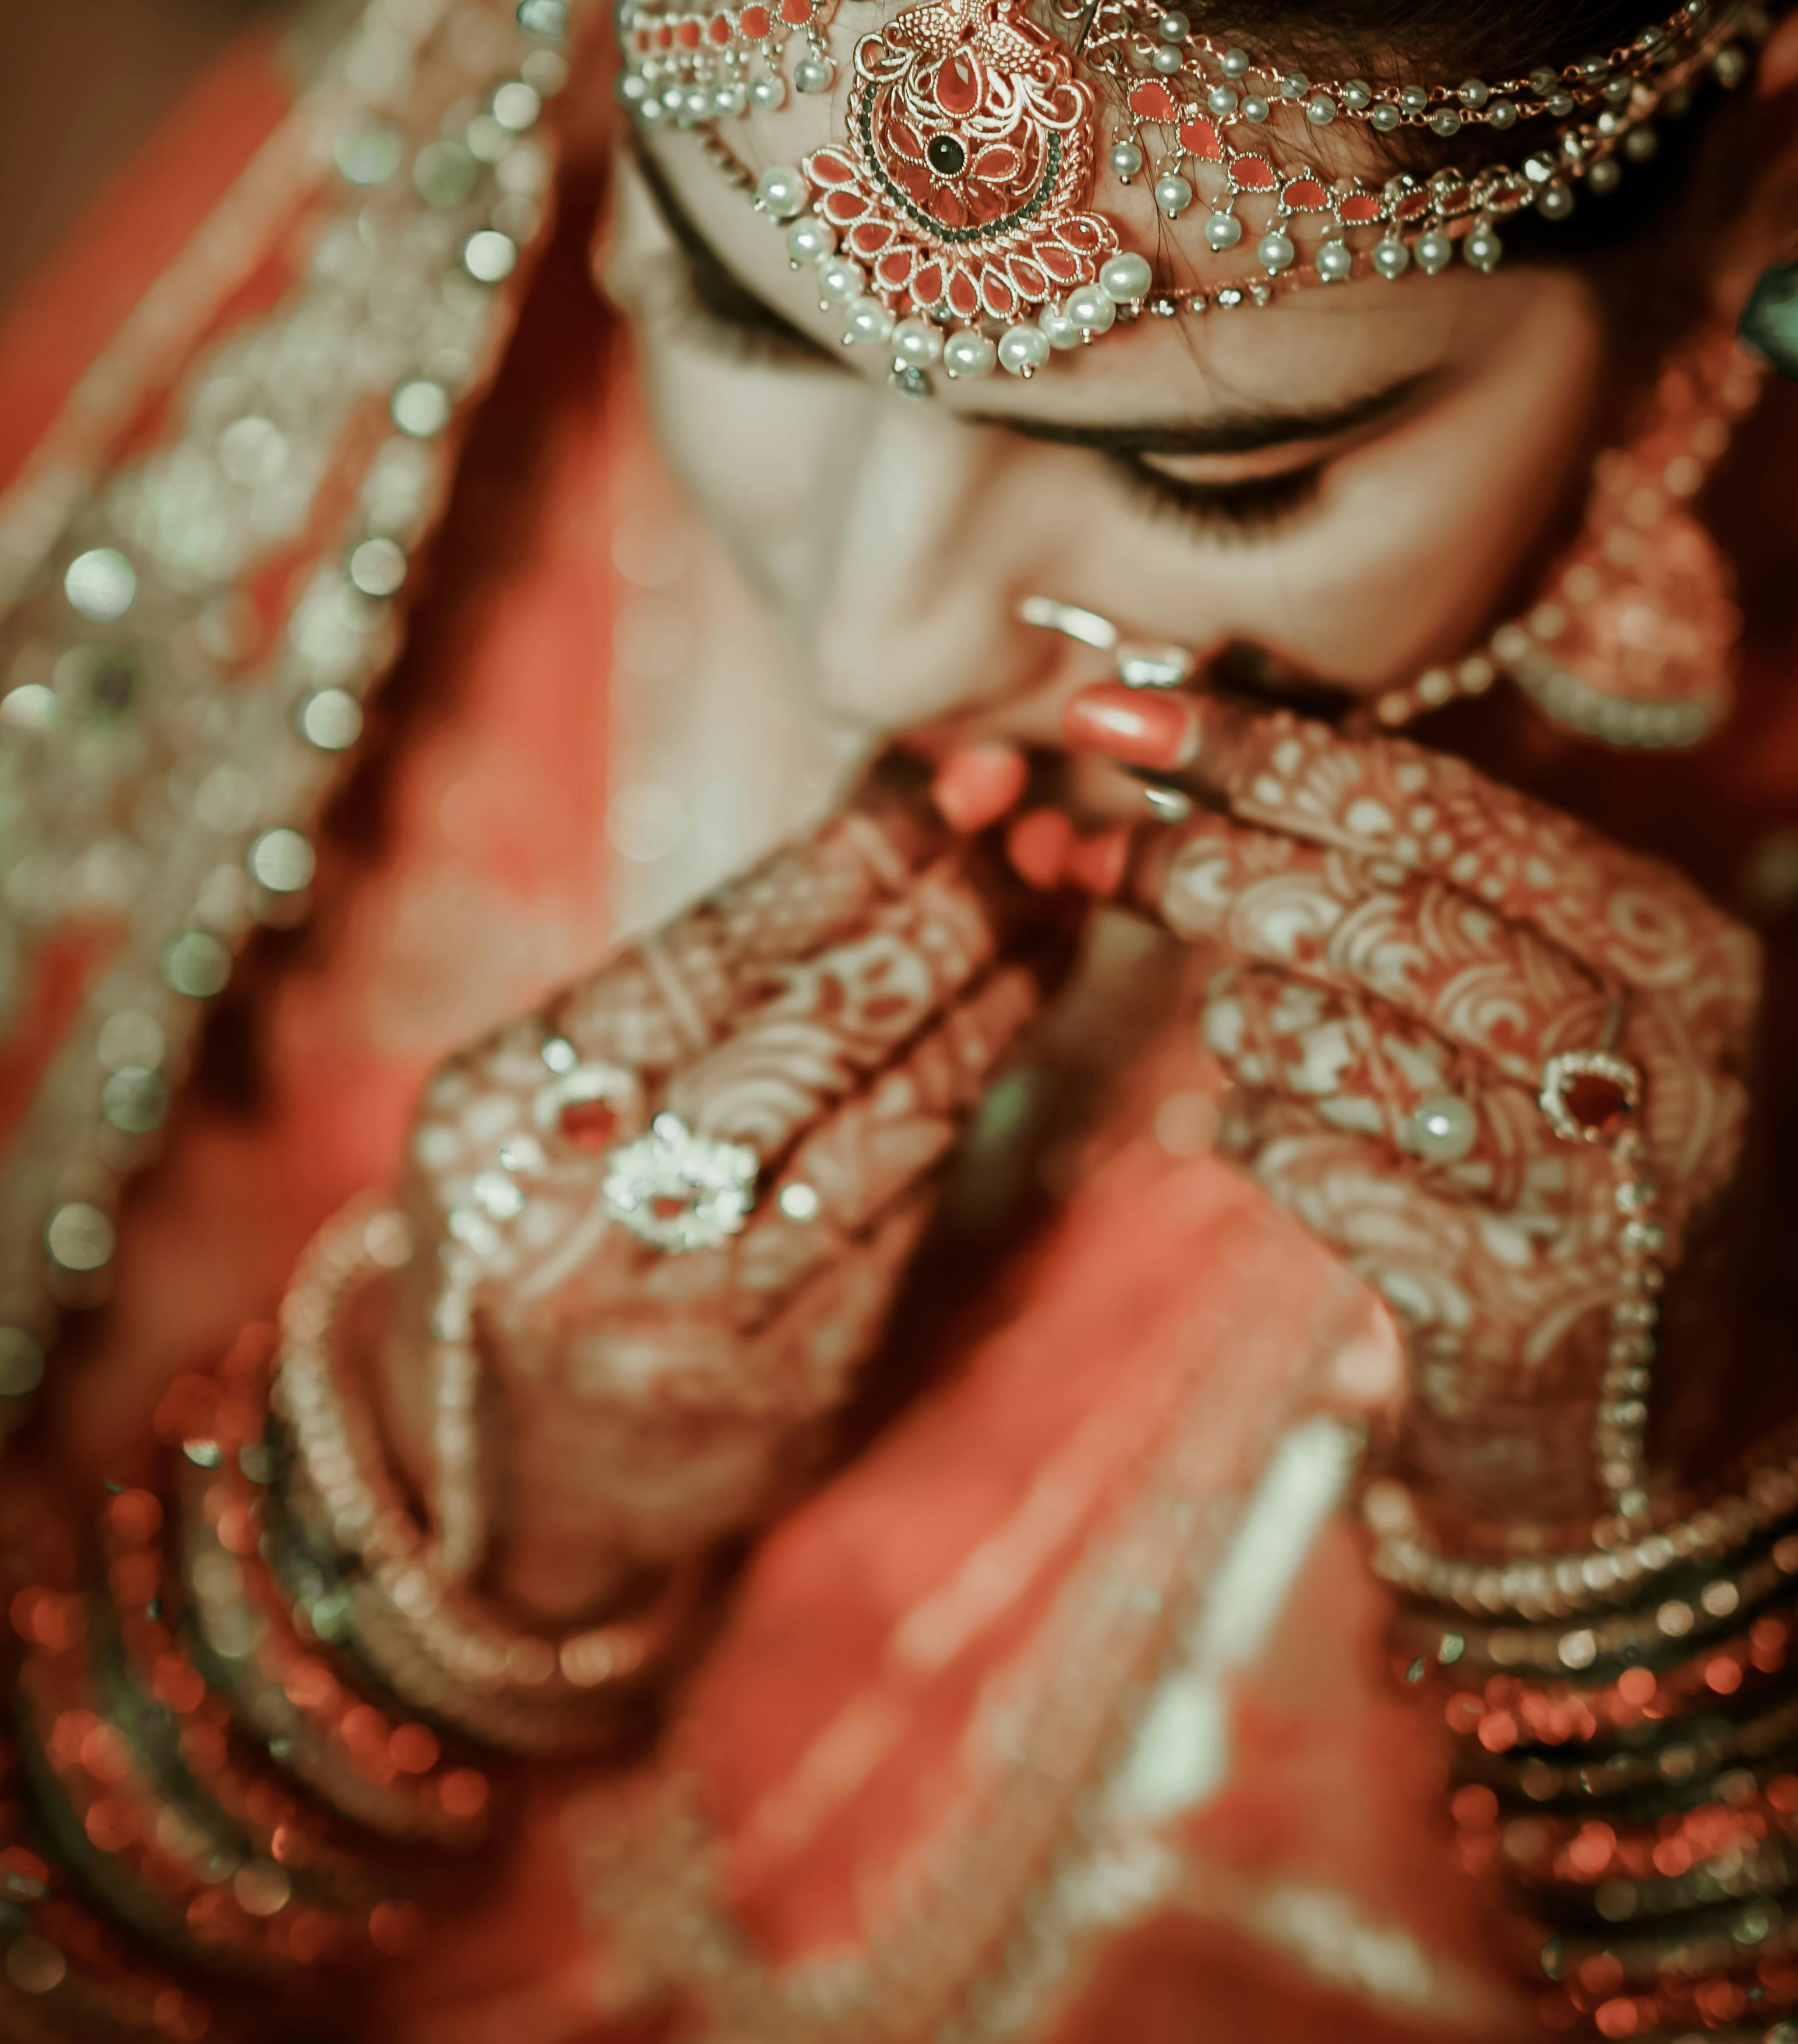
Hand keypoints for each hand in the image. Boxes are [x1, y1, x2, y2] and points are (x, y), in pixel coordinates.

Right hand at [377, 776, 1047, 1623]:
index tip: (954, 778)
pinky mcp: (791, 1385)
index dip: (853, 853)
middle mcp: (587, 1220)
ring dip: (991, 999)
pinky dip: (965, 1102)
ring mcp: (695, 1316)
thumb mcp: (543, 1088)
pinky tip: (1009, 1024)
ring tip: (1053, 910)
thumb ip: (684, 978)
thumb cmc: (529, 1223)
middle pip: (810, 1029)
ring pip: (888, 1118)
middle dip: (944, 912)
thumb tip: (878, 816)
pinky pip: (909, 1210)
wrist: (491, 1474)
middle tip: (1032, 830)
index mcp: (502, 1116)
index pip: (711, 950)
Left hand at [1046, 684, 1761, 1528]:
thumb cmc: (1541, 1153)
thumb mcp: (1536, 995)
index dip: (1263, 750)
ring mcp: (1591, 1192)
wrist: (1627, 1430)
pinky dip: (1250, 1136)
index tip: (1115, 713)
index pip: (1441, 809)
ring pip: (1332, 1040)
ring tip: (1262, 1040)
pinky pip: (1305, 1166)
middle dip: (1212, 869)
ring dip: (1244, 1024)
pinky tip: (1270, 1138)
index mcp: (1668, 947)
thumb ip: (1405, 876)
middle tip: (1107, 856)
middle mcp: (1658, 1063)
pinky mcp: (1505, 1306)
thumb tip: (1185, 753)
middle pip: (1380, 917)